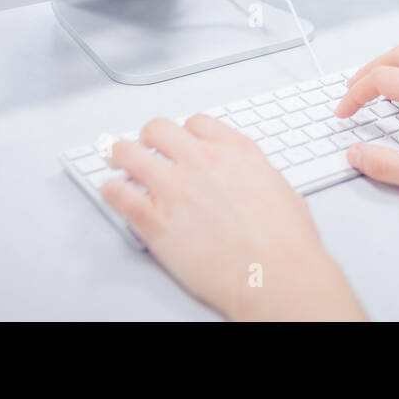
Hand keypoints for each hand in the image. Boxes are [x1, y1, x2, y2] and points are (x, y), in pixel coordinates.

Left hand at [101, 115, 364, 321]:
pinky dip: (112, 192)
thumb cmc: (286, 243)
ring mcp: (175, 189)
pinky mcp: (155, 221)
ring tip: (118, 164)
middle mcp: (202, 162)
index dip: (185, 134)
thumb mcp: (281, 190)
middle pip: (158, 129)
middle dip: (149, 139)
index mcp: (235, 151)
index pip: (196, 123)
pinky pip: (118, 194)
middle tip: (145, 150)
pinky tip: (114, 194)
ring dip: (121, 157)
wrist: (276, 275)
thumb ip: (256, 175)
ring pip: (128, 153)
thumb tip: (250, 180)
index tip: (181, 144)